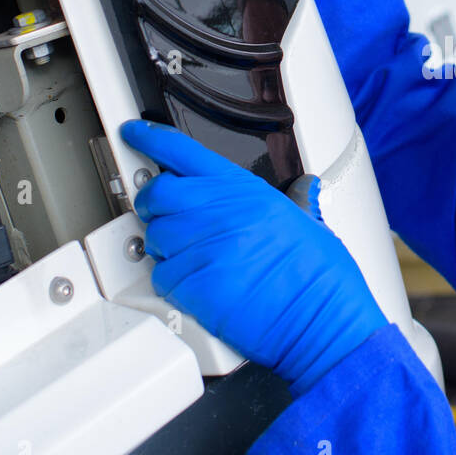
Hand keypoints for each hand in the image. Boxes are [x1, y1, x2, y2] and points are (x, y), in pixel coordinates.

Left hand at [120, 119, 387, 395]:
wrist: (322, 320)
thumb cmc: (320, 278)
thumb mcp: (308, 221)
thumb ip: (295, 198)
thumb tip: (302, 187)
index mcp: (247, 191)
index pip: (185, 152)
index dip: (151, 139)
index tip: (134, 133)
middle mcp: (222, 213)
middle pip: (157, 194)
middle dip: (151, 204)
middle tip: (160, 215)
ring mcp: (206, 248)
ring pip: (154, 240)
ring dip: (165, 251)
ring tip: (196, 262)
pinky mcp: (196, 285)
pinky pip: (162, 279)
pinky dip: (173, 286)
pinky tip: (201, 289)